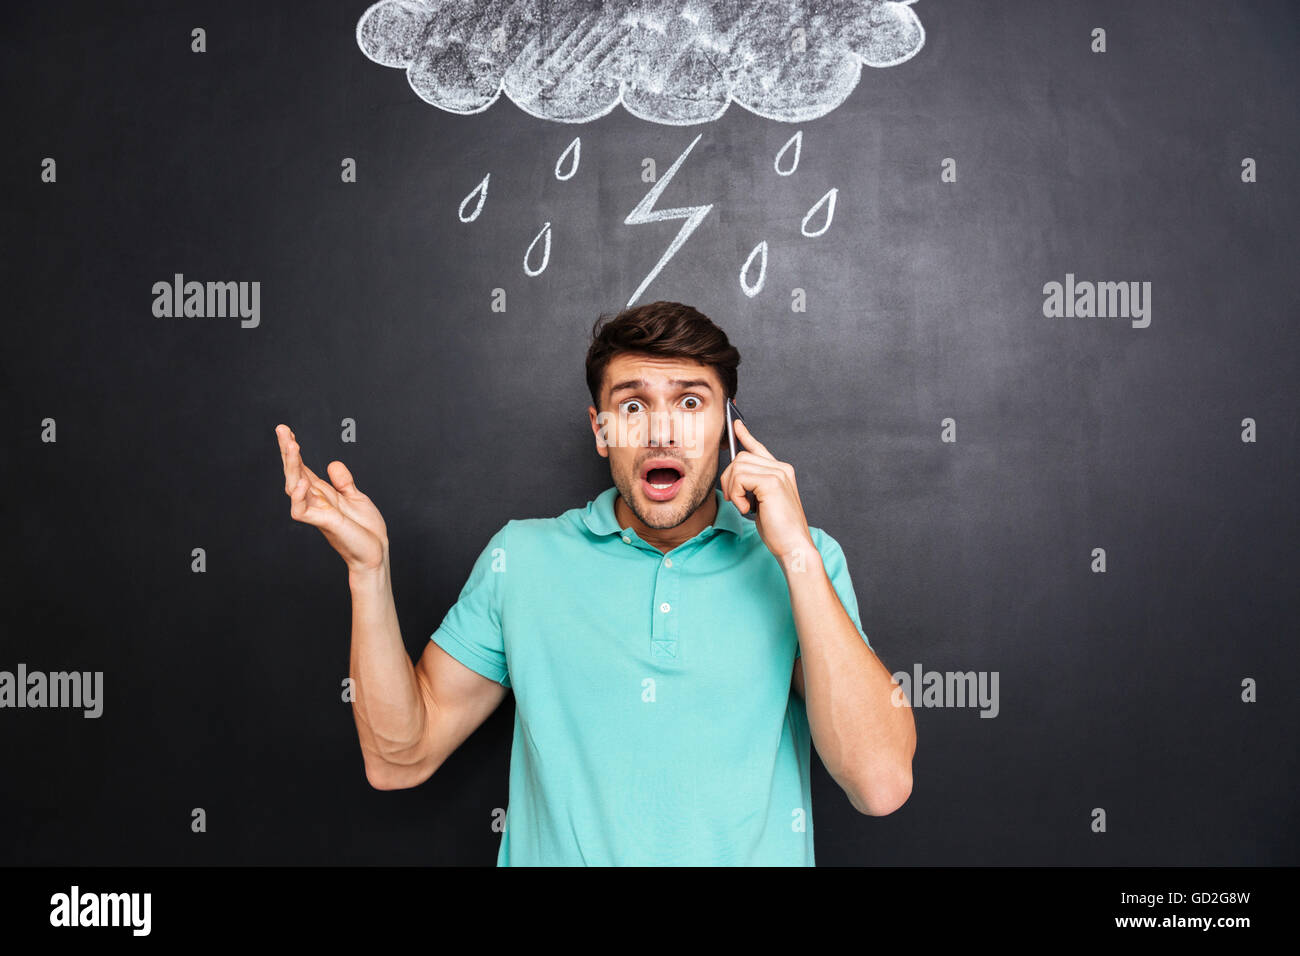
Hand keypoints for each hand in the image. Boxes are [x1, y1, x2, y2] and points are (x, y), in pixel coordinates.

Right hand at [275, 424, 388, 573]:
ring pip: (293, 487)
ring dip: (292, 466)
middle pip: (294, 472)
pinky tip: (302, 482)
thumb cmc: (366, 530)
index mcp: (323, 493)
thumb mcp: (356, 498)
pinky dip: (299, 497)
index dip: (294, 450)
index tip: (287, 431)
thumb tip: (332, 463)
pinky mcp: (324, 523)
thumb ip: (344, 482)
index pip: (302, 468)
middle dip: (287, 451)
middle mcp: (316, 501)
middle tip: (281, 428)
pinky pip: (301, 510)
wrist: (376, 553)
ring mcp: (317, 511)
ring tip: (291, 444)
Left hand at [719, 419, 816, 567]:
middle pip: (741, 457)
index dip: (745, 436)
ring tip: (743, 506)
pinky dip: (736, 495)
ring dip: (732, 489)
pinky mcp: (771, 482)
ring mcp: (778, 473)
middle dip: (728, 478)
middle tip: (732, 499)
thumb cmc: (779, 530)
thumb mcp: (762, 503)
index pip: (759, 448)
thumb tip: (736, 476)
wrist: (793, 546)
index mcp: (781, 472)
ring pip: (737, 466)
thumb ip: (753, 486)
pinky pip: (739, 478)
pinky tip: (747, 508)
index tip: (736, 425)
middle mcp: (781, 468)